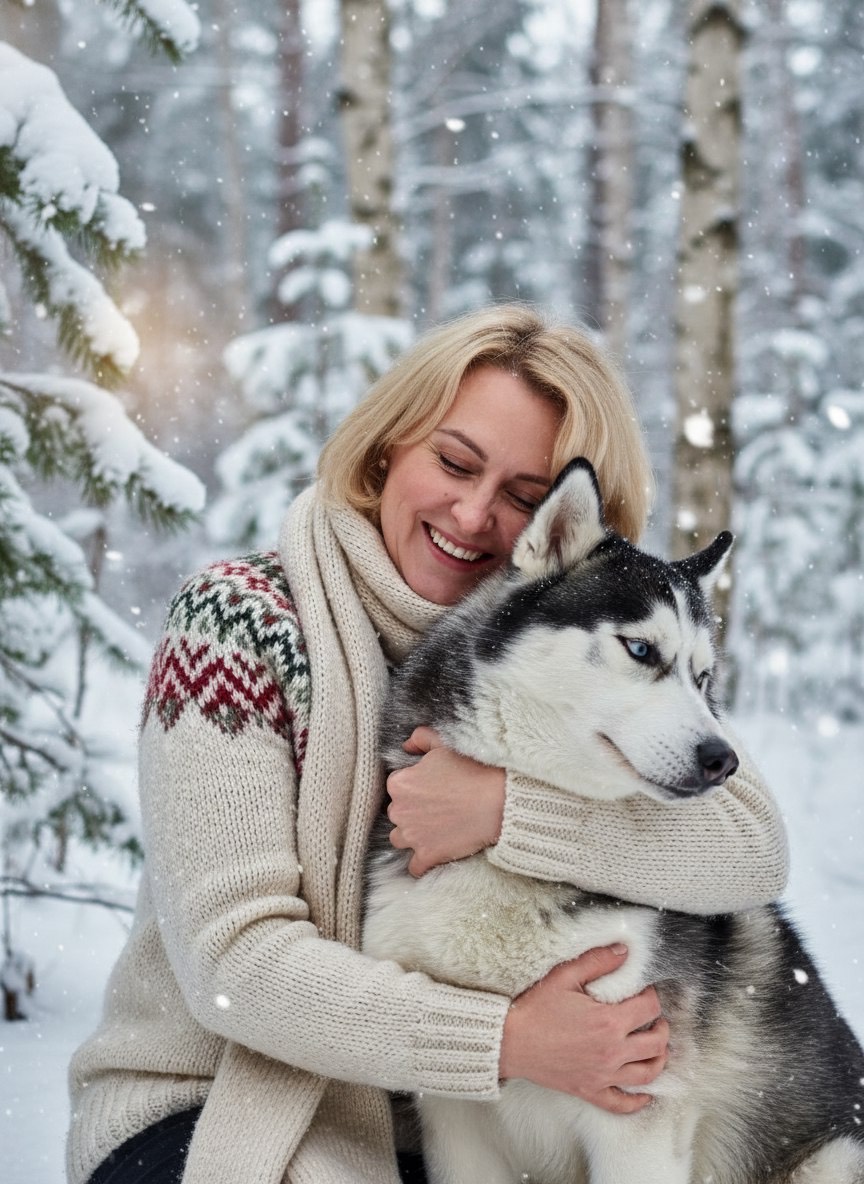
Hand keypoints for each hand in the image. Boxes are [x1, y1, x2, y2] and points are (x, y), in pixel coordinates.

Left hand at [386, 727, 505, 876]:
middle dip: (412, 810)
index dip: (414, 786)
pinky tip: (434, 853)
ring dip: (412, 835)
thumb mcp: (443, 744)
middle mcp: (399, 811)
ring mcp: (412, 836)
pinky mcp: (428, 856)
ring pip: (400, 839)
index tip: (432, 787)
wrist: (497, 800)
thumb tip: (406, 746)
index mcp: (400, 783)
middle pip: (397, 813)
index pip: (397, 786)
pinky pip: (414, 867)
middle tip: (437, 807)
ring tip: (434, 829)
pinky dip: (422, 862)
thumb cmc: (472, 769)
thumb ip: (420, 739)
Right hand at [499, 944, 668, 1113]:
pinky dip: (638, 1101)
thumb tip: (624, 951)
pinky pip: (622, 1104)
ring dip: (658, 1059)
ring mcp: (603, 1075)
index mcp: (609, 1021)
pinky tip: (644, 1093)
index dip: (652, 996)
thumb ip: (597, 961)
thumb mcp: (565, 976)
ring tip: (655, 1046)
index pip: (649, 1008)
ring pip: (647, 1074)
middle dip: (661, 1027)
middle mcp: (612, 1051)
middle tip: (654, 1017)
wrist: (511, 1042)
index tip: (644, 991)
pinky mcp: (590, 1091)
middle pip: (656, 1043)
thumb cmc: (536, 1009)